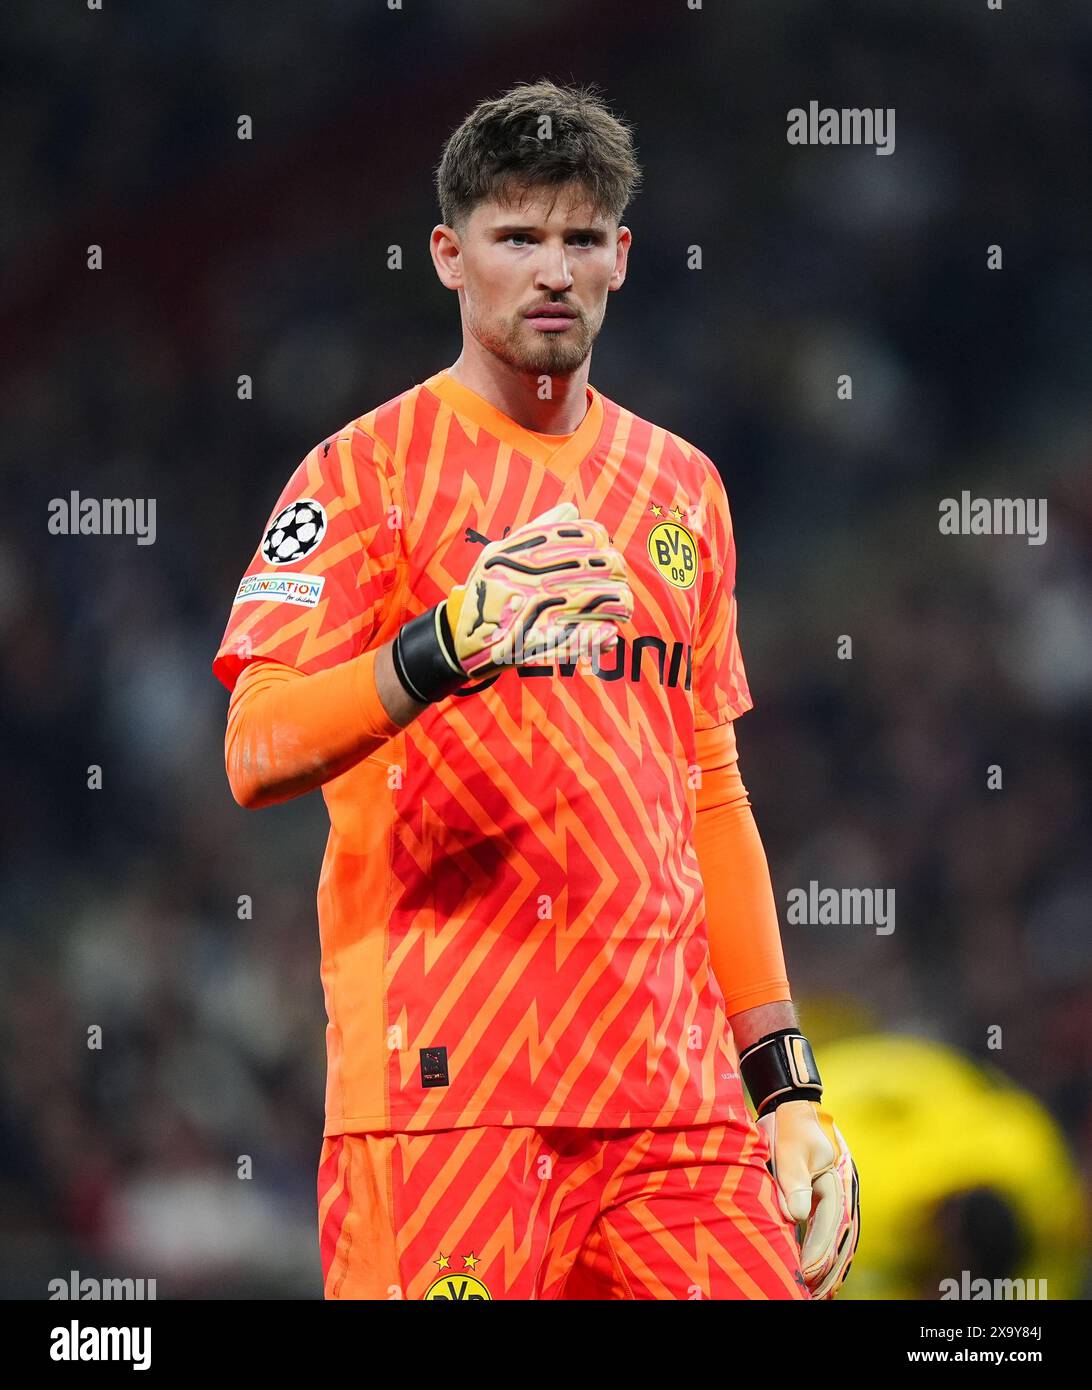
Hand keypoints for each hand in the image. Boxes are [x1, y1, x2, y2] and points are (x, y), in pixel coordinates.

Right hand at [445, 502, 632, 676]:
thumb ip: (538, 530)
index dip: (602, 545)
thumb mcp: (500, 554)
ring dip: (616, 605)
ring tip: (619, 609)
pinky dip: (598, 637)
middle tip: (617, 585)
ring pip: (599, 602)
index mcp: (523, 552)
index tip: (605, 555)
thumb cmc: (486, 591)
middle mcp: (529, 577)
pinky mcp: (535, 646)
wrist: (459, 639)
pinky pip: (580, 639)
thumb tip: (572, 510)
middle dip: (616, 575)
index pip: (585, 536)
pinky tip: (609, 635)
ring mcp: (533, 613)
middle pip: (601, 566)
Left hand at [758, 1099, 859, 1298]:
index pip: (830, 1226)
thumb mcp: (791, 1148)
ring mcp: (839, 1196)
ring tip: (819, 1290)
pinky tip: (819, 1269)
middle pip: (842, 1239)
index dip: (818, 1252)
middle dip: (829, 1268)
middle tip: (812, 1291)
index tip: (804, 1272)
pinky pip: (832, 1230)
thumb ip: (793, 1179)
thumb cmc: (790, 1127)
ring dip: (832, 1265)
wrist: (793, 1106)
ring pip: (841, 1239)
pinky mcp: (828, 1198)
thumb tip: (796, 1215)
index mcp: (837, 1183)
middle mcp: (843, 1192)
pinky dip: (828, 1251)